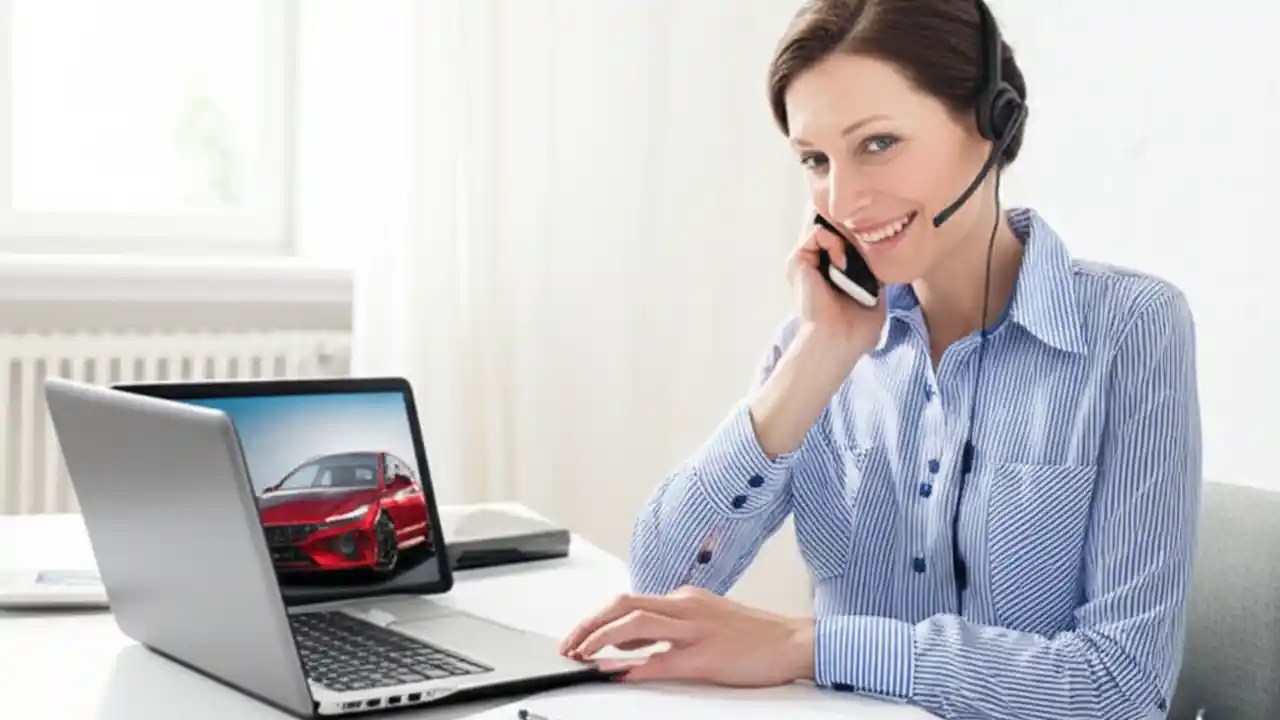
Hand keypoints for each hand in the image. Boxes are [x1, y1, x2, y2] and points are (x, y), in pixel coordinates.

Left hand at [557, 585, 815, 686]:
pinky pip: (662, 660)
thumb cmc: (753, 636)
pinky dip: (634, 666)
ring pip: (636, 624)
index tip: (579, 635)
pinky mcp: (707, 656)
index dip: (598, 619)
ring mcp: (696, 629)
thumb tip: (628, 646)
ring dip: (602, 639)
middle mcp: (686, 606)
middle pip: (624, 605)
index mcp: (685, 598)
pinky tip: (617, 674)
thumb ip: (669, 629)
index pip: (630, 602)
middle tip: (569, 644)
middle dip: (590, 623)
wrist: (793, 642)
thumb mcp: (706, 620)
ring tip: (582, 655)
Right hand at [789, 203, 885, 356]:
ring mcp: (804, 262)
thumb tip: (880, 247)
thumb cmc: (857, 328)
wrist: (840, 340)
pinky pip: (817, 233)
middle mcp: (814, 264)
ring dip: (844, 238)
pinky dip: (834, 242)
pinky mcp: (797, 261)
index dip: (857, 231)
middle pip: (832, 226)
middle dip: (850, 229)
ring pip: (825, 226)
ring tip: (850, 263)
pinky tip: (842, 263)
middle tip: (864, 245)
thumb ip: (872, 269)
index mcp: (830, 272)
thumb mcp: (873, 292)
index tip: (872, 239)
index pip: (841, 236)